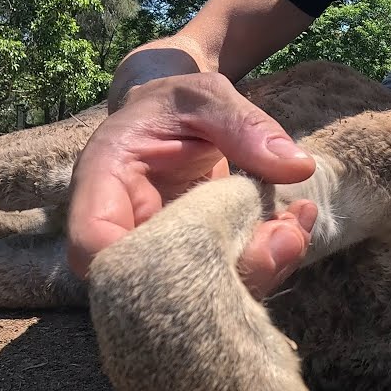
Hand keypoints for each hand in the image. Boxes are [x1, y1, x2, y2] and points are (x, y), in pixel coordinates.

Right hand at [66, 72, 317, 295]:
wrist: (174, 118)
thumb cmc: (177, 103)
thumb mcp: (207, 97)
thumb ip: (245, 126)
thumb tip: (297, 166)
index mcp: (103, 183)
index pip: (93, 244)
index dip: (135, 269)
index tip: (208, 250)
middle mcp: (122, 232)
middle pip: (151, 286)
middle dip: (224, 276)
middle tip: (283, 239)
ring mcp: (155, 257)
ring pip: (194, 293)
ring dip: (255, 274)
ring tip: (295, 231)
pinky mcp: (192, 265)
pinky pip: (224, 281)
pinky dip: (267, 264)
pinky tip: (295, 230)